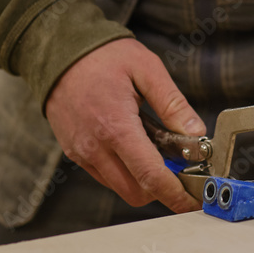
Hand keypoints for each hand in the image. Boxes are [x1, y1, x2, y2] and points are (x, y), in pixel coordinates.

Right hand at [45, 39, 205, 212]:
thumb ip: (173, 104)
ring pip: (120, 187)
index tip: (194, 202)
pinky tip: (132, 145)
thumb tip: (196, 134)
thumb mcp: (146, 68)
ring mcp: (81, 152)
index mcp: (116, 127)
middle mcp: (95, 147)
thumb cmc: (102, 55)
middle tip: (179, 169)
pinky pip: (105, 176)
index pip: (151, 176)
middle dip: (162, 189)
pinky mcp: (74, 152)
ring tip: (154, 148)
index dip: (176, 195)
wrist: (56, 50)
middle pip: (137, 192)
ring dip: (143, 180)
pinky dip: (124, 171)